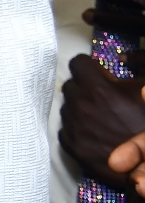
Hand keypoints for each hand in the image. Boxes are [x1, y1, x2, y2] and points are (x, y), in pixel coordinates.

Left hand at [59, 50, 144, 197]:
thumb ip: (137, 65)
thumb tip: (123, 56)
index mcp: (98, 88)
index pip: (77, 63)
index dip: (89, 67)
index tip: (97, 75)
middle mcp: (81, 104)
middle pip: (70, 86)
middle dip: (84, 89)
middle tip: (102, 100)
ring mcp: (74, 126)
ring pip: (67, 107)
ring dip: (79, 109)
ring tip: (101, 119)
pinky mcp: (72, 146)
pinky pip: (64, 129)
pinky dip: (76, 129)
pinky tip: (93, 133)